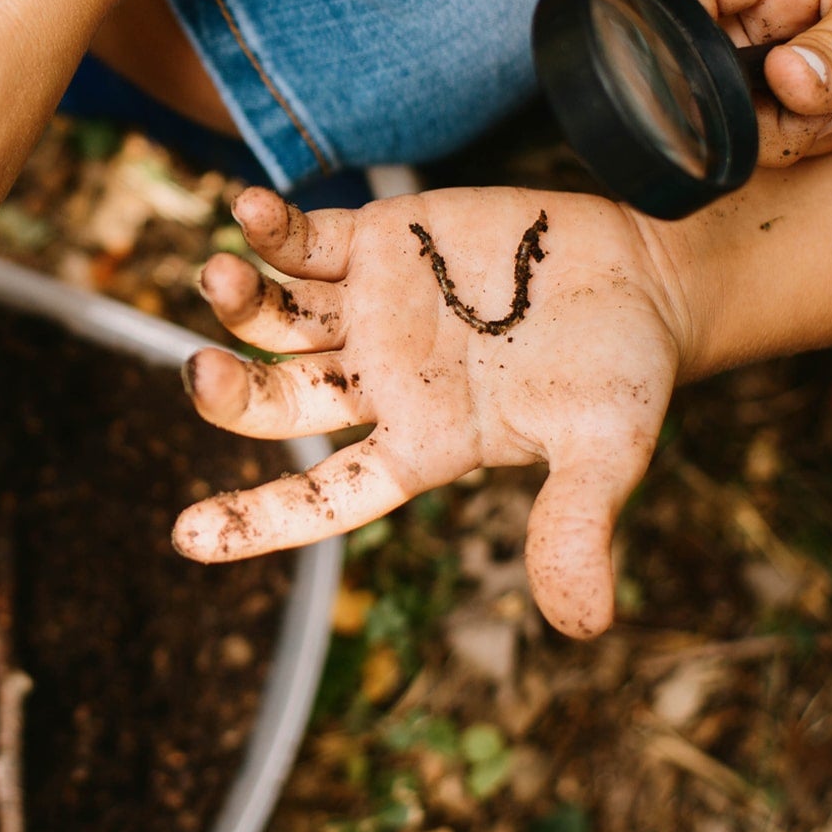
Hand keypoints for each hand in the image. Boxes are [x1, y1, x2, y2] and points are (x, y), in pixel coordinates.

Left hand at [173, 186, 687, 638]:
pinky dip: (271, 227)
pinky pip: (305, 240)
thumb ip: (579, 522)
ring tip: (219, 272)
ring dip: (238, 299)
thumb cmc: (623, 373)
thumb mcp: (609, 451)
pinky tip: (249, 207)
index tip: (187, 538)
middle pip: (279, 399)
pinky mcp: (381, 242)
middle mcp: (379, 383)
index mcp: (420, 445)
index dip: (256, 519)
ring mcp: (371, 311)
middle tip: (202, 374)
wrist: (644, 276)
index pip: (325, 496)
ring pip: (276, 316)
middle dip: (232, 394)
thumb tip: (583, 624)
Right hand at [658, 0, 831, 164]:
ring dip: (797, 131)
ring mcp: (766, 39)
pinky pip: (775, 116)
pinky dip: (815, 128)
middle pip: (696, 76)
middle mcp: (748, 3)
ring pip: (738, 112)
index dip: (666, 39)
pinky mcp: (789, 66)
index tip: (718, 87)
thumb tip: (783, 86)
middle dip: (760, 122)